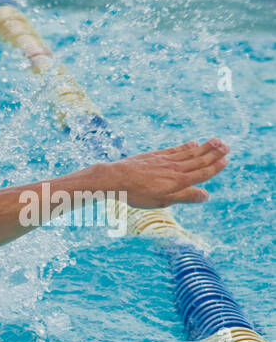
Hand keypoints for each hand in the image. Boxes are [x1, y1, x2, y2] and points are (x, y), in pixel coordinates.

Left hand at [102, 138, 228, 207]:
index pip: (202, 173)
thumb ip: (185, 197)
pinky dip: (186, 146)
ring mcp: (165, 160)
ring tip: (216, 140)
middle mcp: (175, 168)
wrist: (115, 178)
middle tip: (227, 146)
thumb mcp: (162, 201)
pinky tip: (193, 143)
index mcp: (179, 181)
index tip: (226, 159)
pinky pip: (175, 150)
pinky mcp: (155, 156)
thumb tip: (206, 196)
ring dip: (204, 147)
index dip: (215, 167)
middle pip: (198, 160)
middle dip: (214, 153)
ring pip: (189, 153)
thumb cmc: (137, 194)